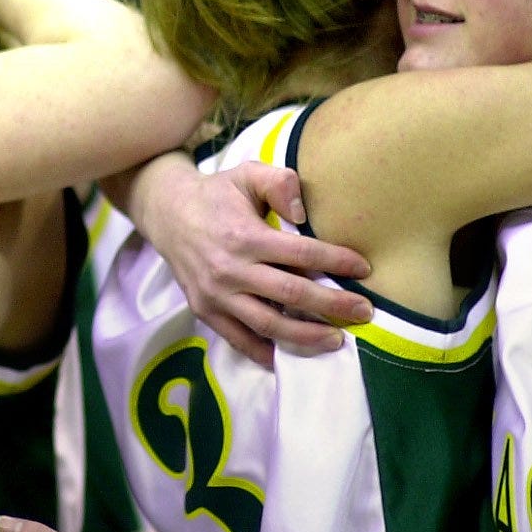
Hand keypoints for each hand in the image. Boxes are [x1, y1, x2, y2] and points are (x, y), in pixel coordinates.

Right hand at [142, 161, 371, 366]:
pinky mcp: (205, 311)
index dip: (336, 262)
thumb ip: (280, 183)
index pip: (301, 255)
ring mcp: (216, 295)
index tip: (364, 269)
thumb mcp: (248, 174)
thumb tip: (303, 213)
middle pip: (292, 296)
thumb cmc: (217, 194)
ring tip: (337, 340)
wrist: (166, 213)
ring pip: (269, 325)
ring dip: (307, 337)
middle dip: (333, 306)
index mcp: (245, 236)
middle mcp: (230, 270)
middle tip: (365, 312)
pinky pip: (239, 339)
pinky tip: (292, 357)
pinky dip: (265, 353)